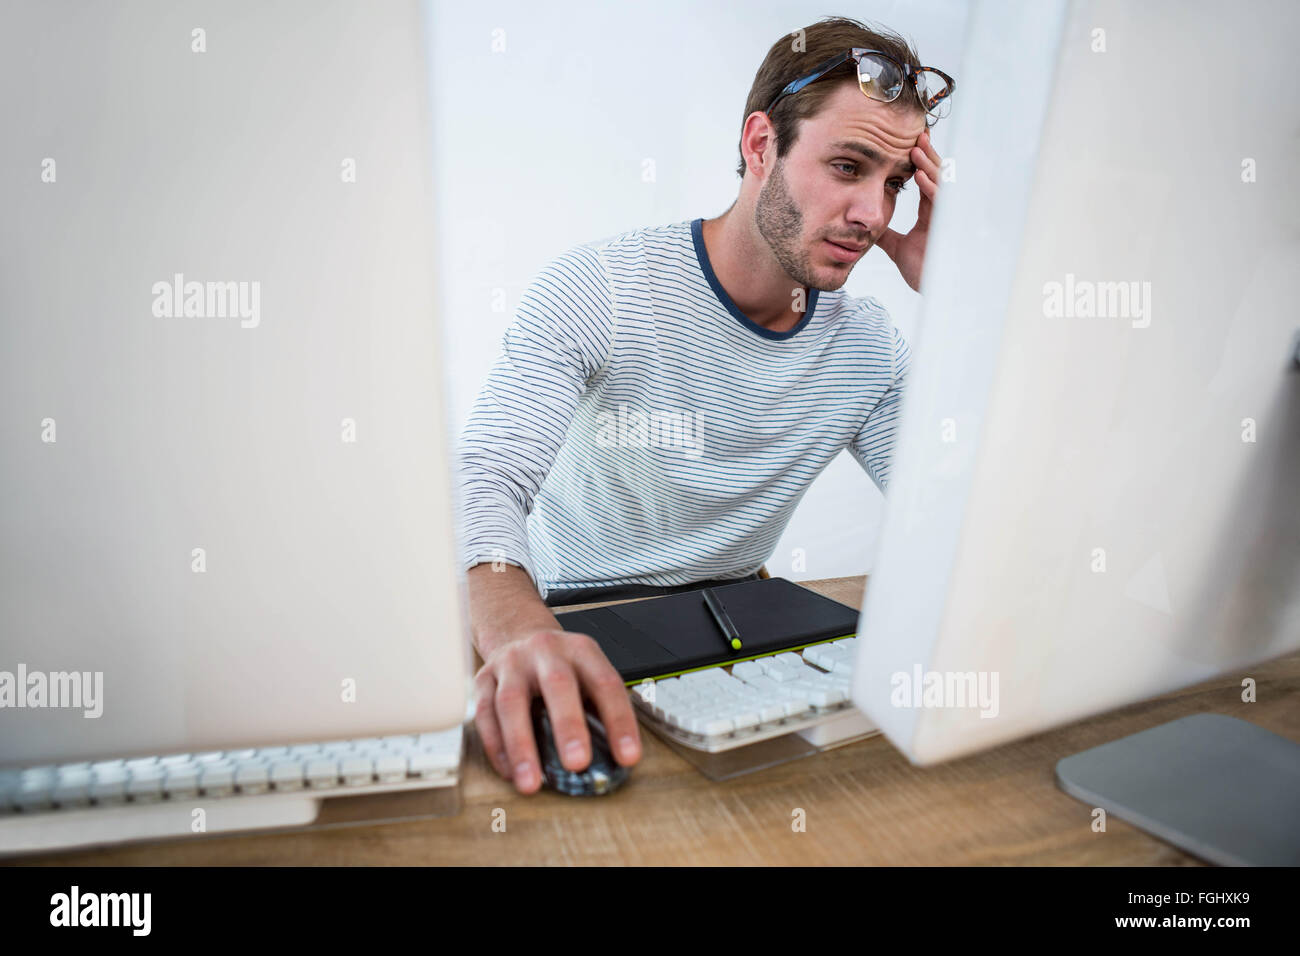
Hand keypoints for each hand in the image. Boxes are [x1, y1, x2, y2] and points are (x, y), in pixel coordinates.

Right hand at [473, 628, 641, 793]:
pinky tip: (509, 771)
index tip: (627, 756)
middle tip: (577, 763)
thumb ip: (598, 708)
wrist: (517, 634)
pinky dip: (496, 746)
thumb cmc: (560, 666)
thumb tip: (613, 759)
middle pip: (558, 685)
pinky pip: (485, 714)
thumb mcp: (586, 672)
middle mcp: (546, 651)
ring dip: (521, 745)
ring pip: (511, 702)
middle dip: (568, 726)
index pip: (606, 684)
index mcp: (581, 650)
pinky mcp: (483, 679)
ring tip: (531, 783)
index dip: (619, 721)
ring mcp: (511, 663)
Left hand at [876, 127, 942, 292]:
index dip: (918, 164)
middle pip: (936, 175)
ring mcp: (948, 217)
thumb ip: (886, 235)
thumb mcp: (899, 249)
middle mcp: (943, 211)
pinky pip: (941, 202)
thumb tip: (868, 227)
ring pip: (941, 183)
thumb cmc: (925, 271)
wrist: (937, 291)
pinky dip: (930, 187)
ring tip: (914, 148)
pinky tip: (918, 175)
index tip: (908, 146)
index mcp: (932, 214)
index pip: (925, 181)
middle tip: (915, 135)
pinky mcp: (950, 225)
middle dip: (927, 155)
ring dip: (928, 165)